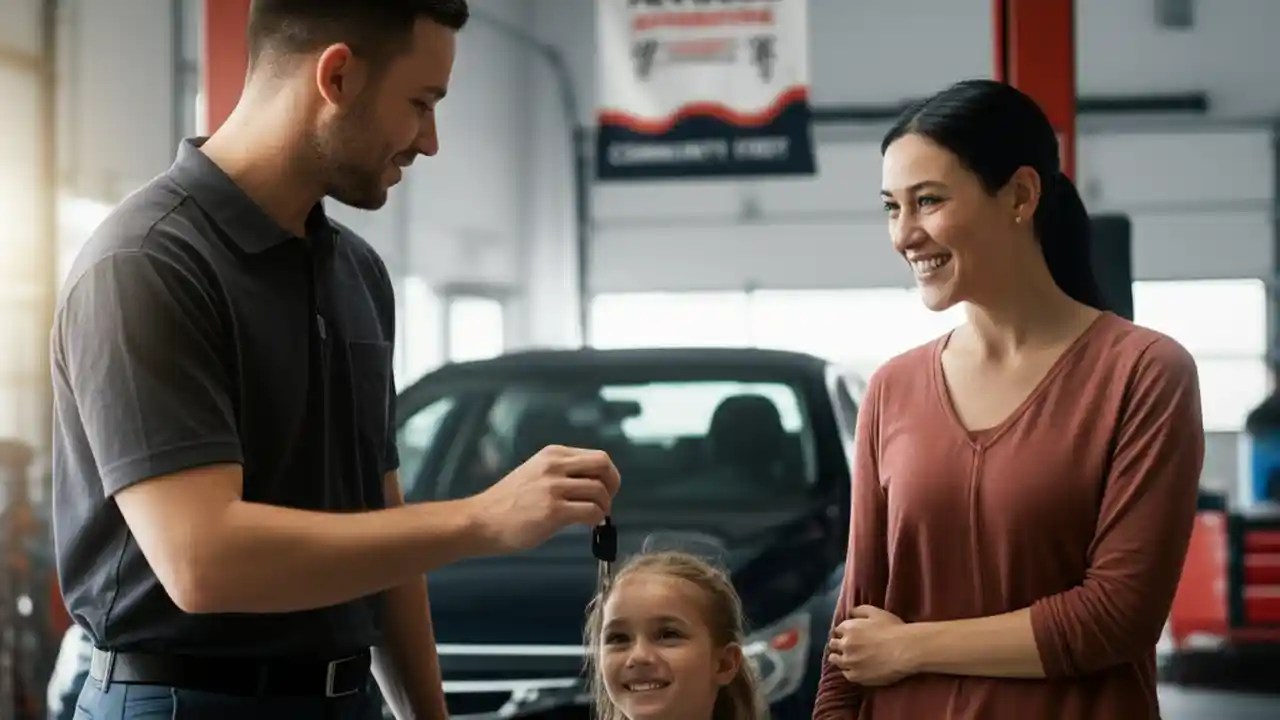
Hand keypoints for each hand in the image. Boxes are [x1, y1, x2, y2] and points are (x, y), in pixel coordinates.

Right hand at [469, 445, 620, 553]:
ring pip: (600, 490)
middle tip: (605, 503)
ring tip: (593, 518)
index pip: (597, 456)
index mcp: (552, 455)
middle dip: (612, 486)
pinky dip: (596, 520)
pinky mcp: (552, 511)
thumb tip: (594, 485)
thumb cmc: (507, 504)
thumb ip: (562, 473)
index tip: (604, 491)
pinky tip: (587, 526)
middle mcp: (554, 466)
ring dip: (604, 507)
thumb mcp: (535, 474)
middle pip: (603, 466)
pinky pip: (591, 511)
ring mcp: (553, 487)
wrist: (480, 522)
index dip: (607, 475)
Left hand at [827, 605, 912, 686]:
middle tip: (846, 648)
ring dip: (840, 658)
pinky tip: (856, 669)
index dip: (842, 633)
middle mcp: (845, 645)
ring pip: (836, 661)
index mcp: (848, 628)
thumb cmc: (893, 629)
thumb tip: (850, 613)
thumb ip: (859, 610)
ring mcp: (850, 662)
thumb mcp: (876, 612)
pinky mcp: (857, 676)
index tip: (846, 636)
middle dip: (838, 645)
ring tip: (848, 659)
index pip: (837, 630)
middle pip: (833, 645)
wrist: (905, 650)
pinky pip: (846, 674)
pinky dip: (849, 671)